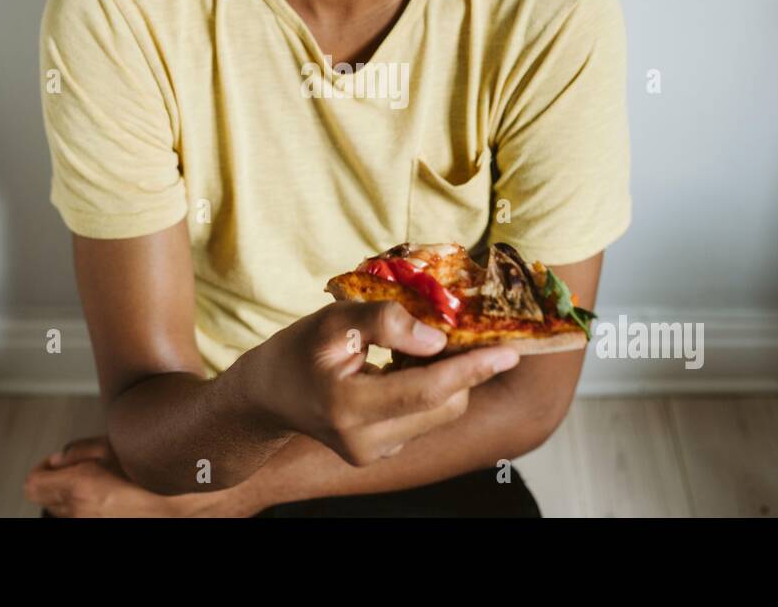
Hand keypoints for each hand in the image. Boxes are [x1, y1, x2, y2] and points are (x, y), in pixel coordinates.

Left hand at [24, 436, 247, 516]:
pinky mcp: (123, 532)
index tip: (59, 462)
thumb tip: (60, 458)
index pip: (35, 484)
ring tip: (114, 479)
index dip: (44, 469)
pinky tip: (129, 495)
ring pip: (75, 515)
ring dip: (84, 498)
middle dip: (64, 483)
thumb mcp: (125, 440)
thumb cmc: (175, 461)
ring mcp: (107, 530)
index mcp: (82, 490)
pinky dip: (104, 510)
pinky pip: (99, 521)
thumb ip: (83, 449)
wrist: (217, 491)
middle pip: (51, 502)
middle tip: (90, 465)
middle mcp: (88, 517)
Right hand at [235, 300, 518, 466]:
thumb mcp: (334, 321)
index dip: (471, 369)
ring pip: (440, 414)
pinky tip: (405, 370)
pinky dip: (429, 392)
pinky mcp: (380, 455)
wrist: (268, 396)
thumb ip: (385, 323)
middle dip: (460, 368)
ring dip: (446, 379)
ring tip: (418, 349)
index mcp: (348, 407)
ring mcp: (374, 455)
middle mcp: (365, 443)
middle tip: (455, 332)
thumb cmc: (299, 350)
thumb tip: (437, 338)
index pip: (426, 391)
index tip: (509, 352)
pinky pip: (425, 420)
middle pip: (443, 405)